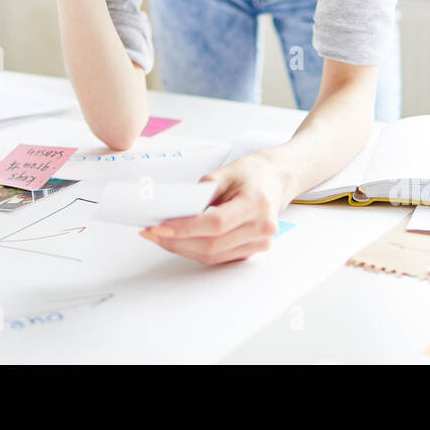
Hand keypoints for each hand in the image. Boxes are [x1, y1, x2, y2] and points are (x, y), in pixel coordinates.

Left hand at [139, 150, 291, 264]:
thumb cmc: (252, 173)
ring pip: (213, 255)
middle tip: (152, 232)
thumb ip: (201, 192)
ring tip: (159, 237)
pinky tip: (178, 241)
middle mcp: (262, 227)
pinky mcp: (252, 250)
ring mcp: (259, 243)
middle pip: (212, 244)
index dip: (186, 227)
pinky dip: (195, 250)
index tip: (161, 226)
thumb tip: (174, 212)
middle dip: (177, 241)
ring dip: (182, 249)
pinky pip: (218, 257)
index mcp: (256, 203)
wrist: (278, 179)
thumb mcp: (226, 172)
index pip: (216, 223)